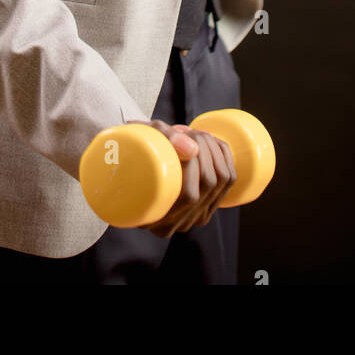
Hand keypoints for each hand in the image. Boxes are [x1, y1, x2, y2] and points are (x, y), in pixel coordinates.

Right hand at [126, 119, 236, 236]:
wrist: (125, 162)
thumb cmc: (130, 151)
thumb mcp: (138, 140)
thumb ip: (161, 136)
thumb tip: (192, 148)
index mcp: (157, 222)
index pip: (189, 195)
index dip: (194, 162)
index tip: (184, 136)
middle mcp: (179, 224)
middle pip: (209, 183)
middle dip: (206, 147)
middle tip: (190, 130)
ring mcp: (195, 216)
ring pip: (222, 180)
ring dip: (215, 149)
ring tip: (198, 133)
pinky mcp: (208, 203)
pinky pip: (229, 181)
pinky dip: (226, 156)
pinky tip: (215, 142)